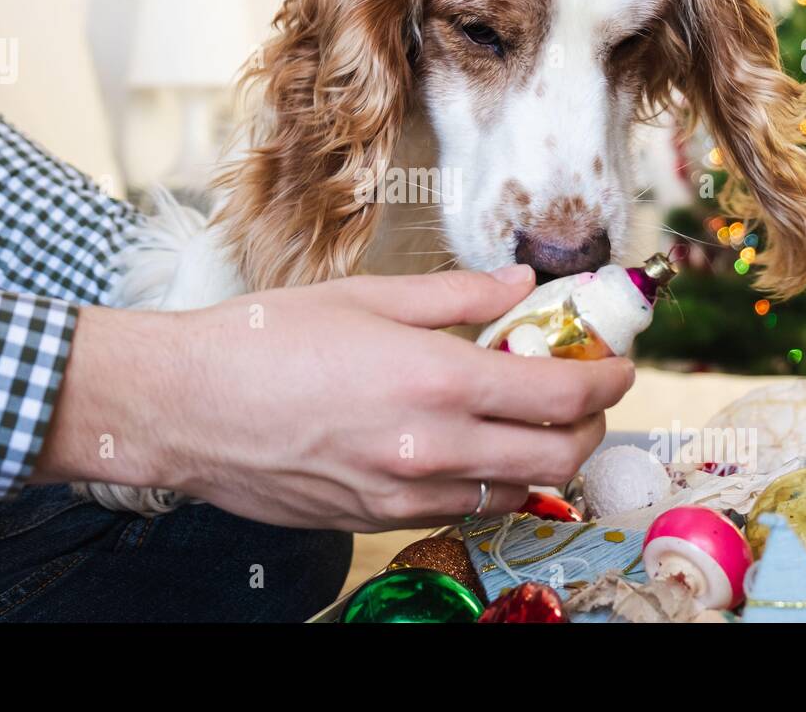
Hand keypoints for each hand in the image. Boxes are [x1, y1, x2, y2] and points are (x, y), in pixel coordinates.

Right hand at [38, 266, 634, 531]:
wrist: (186, 407)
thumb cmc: (265, 340)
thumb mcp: (366, 296)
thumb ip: (457, 296)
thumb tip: (520, 286)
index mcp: (436, 380)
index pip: (562, 394)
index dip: (608, 380)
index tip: (620, 364)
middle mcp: (432, 448)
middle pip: (558, 454)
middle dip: (591, 425)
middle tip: (586, 393)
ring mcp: (406, 493)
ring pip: (516, 492)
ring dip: (544, 459)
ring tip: (532, 421)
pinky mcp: (377, 518)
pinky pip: (462, 511)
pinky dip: (489, 483)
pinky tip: (472, 450)